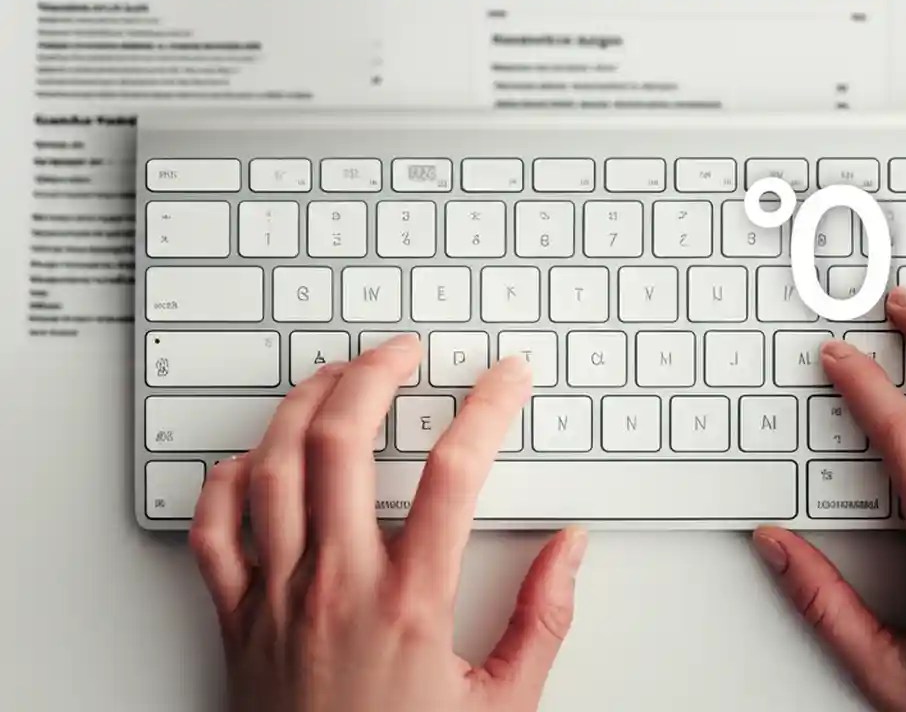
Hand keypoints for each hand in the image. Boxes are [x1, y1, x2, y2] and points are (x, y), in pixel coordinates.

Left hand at [189, 335, 585, 711]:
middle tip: (404, 351)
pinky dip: (224, 484)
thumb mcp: (504, 704)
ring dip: (301, 405)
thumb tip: (570, 549)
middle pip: (342, 441)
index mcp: (412, 601)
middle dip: (375, 374)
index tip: (507, 378)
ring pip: (272, 468)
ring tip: (333, 377)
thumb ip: (543, 619)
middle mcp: (338, 585)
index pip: (455, 471)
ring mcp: (278, 598)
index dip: (488, 406)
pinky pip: (212, 534)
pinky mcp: (238, 622)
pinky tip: (251, 461)